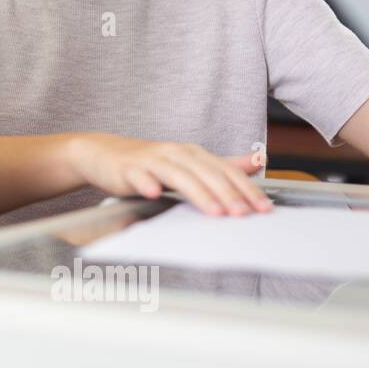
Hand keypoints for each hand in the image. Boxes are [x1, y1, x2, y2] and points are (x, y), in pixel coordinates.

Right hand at [69, 134, 272, 216]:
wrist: (105, 154)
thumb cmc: (150, 163)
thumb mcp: (189, 162)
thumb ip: (223, 165)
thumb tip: (258, 161)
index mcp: (193, 153)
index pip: (226, 171)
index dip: (246, 189)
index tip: (262, 208)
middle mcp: (176, 153)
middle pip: (206, 173)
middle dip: (227, 194)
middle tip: (243, 214)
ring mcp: (152, 160)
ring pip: (178, 175)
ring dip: (198, 193)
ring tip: (214, 212)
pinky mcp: (129, 169)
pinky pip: (139, 176)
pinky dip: (147, 183)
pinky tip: (154, 193)